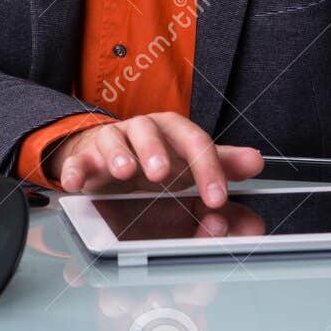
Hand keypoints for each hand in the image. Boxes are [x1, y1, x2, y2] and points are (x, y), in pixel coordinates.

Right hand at [44, 112, 264, 206]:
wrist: (108, 166)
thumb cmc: (153, 170)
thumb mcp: (189, 175)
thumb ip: (221, 175)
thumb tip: (255, 175)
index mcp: (174, 134)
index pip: (196, 142)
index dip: (209, 169)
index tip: (217, 199)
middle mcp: (143, 133)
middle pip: (151, 131)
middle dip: (156, 150)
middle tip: (162, 173)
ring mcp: (111, 144)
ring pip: (113, 139)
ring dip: (119, 154)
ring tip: (124, 171)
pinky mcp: (83, 160)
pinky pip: (77, 162)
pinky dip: (74, 171)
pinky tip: (76, 184)